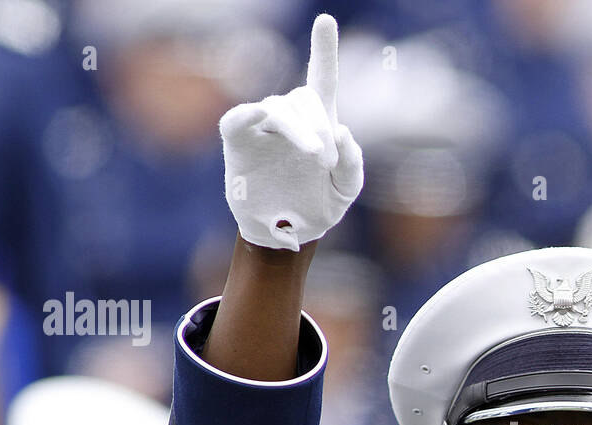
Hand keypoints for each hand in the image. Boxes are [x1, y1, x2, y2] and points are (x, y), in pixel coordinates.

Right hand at [218, 14, 362, 250]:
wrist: (289, 236)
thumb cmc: (317, 206)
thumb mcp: (346, 190)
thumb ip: (353, 163)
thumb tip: (341, 131)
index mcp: (319, 124)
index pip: (321, 79)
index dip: (324, 50)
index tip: (326, 21)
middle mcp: (289, 119)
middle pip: (303, 98)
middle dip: (320, 124)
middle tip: (326, 158)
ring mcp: (263, 129)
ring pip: (279, 108)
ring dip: (300, 128)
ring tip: (316, 156)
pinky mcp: (240, 143)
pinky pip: (238, 120)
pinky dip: (248, 114)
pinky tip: (260, 115)